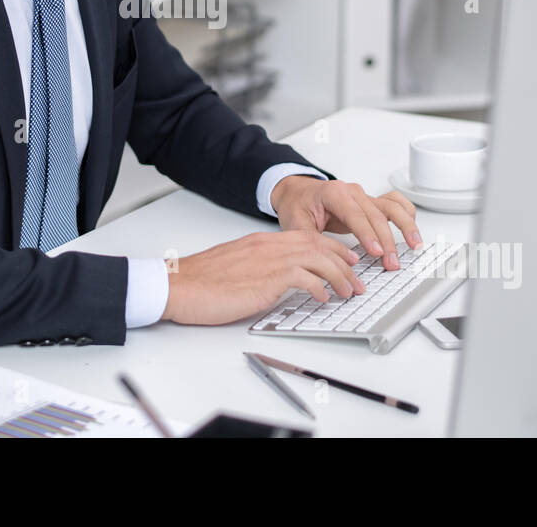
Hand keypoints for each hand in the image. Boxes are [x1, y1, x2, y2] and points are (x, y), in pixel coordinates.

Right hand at [161, 229, 365, 324]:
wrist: (179, 285)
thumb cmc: (200, 281)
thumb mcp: (236, 266)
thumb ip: (258, 266)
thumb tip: (277, 279)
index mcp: (261, 241)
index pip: (306, 237)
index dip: (331, 248)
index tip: (346, 259)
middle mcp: (268, 246)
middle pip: (318, 245)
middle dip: (343, 261)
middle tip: (357, 278)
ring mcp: (268, 260)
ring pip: (318, 259)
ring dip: (339, 275)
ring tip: (350, 291)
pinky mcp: (266, 278)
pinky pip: (304, 278)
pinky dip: (320, 287)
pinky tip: (324, 298)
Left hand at [270, 176, 422, 270]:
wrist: (297, 192)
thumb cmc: (297, 204)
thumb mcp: (295, 223)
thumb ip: (311, 239)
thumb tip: (327, 259)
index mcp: (333, 193)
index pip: (355, 214)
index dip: (367, 234)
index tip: (377, 252)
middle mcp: (352, 192)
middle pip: (376, 215)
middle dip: (387, 241)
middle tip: (391, 263)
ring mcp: (364, 196)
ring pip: (391, 207)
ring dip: (405, 226)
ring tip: (415, 245)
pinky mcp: (370, 203)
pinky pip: (395, 203)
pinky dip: (406, 214)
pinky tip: (413, 228)